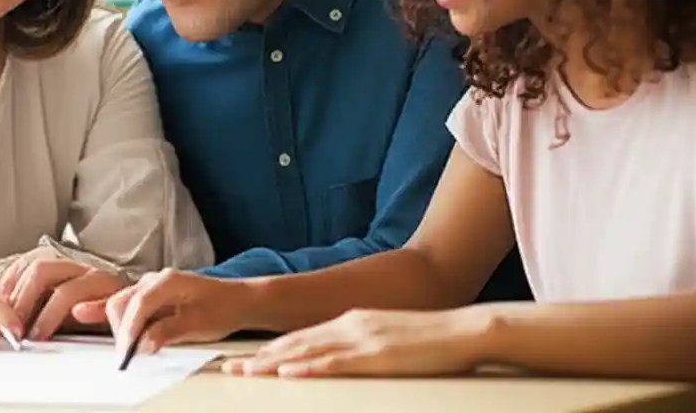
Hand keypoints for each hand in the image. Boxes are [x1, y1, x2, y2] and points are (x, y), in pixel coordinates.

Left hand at [0, 258, 128, 340]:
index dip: (10, 280)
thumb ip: (35, 302)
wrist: (143, 312)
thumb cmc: (96, 310)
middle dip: (23, 298)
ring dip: (49, 313)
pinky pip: (107, 304)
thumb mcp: (59, 304)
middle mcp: (81, 270)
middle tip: (13, 326)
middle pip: (43, 270)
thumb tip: (0, 304)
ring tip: (37, 335)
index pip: (29, 262)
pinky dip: (93, 310)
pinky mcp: (122, 299)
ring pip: (69, 289)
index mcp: (65, 268)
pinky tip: (79, 316)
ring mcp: (101, 283)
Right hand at [72, 269, 255, 354]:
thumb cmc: (223, 307)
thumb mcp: (199, 323)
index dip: (129, 329)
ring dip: (118, 326)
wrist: (239, 299)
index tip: (126, 352)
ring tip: (123, 350)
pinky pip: (125, 303)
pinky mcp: (149, 295)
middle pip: (122, 301)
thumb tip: (143, 344)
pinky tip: (85, 314)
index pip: (139, 303)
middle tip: (125, 356)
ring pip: (120, 302)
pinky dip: (110, 314)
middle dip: (120, 330)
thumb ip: (168, 331)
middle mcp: (155, 279)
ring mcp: (150, 285)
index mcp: (168, 281)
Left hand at [223, 308, 491, 377]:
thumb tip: (337, 358)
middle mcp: (350, 325)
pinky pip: (336, 362)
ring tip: (247, 372)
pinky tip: (290, 373)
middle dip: (261, 358)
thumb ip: (360, 345)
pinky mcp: (377, 353)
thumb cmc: (430, 340)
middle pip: (295, 343)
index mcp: (351, 322)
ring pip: (308, 351)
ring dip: (274, 363)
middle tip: (230, 368)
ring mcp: (362, 338)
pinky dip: (309, 367)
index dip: (270, 350)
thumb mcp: (386, 337)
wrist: (464, 329)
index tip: (245, 361)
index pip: (301, 337)